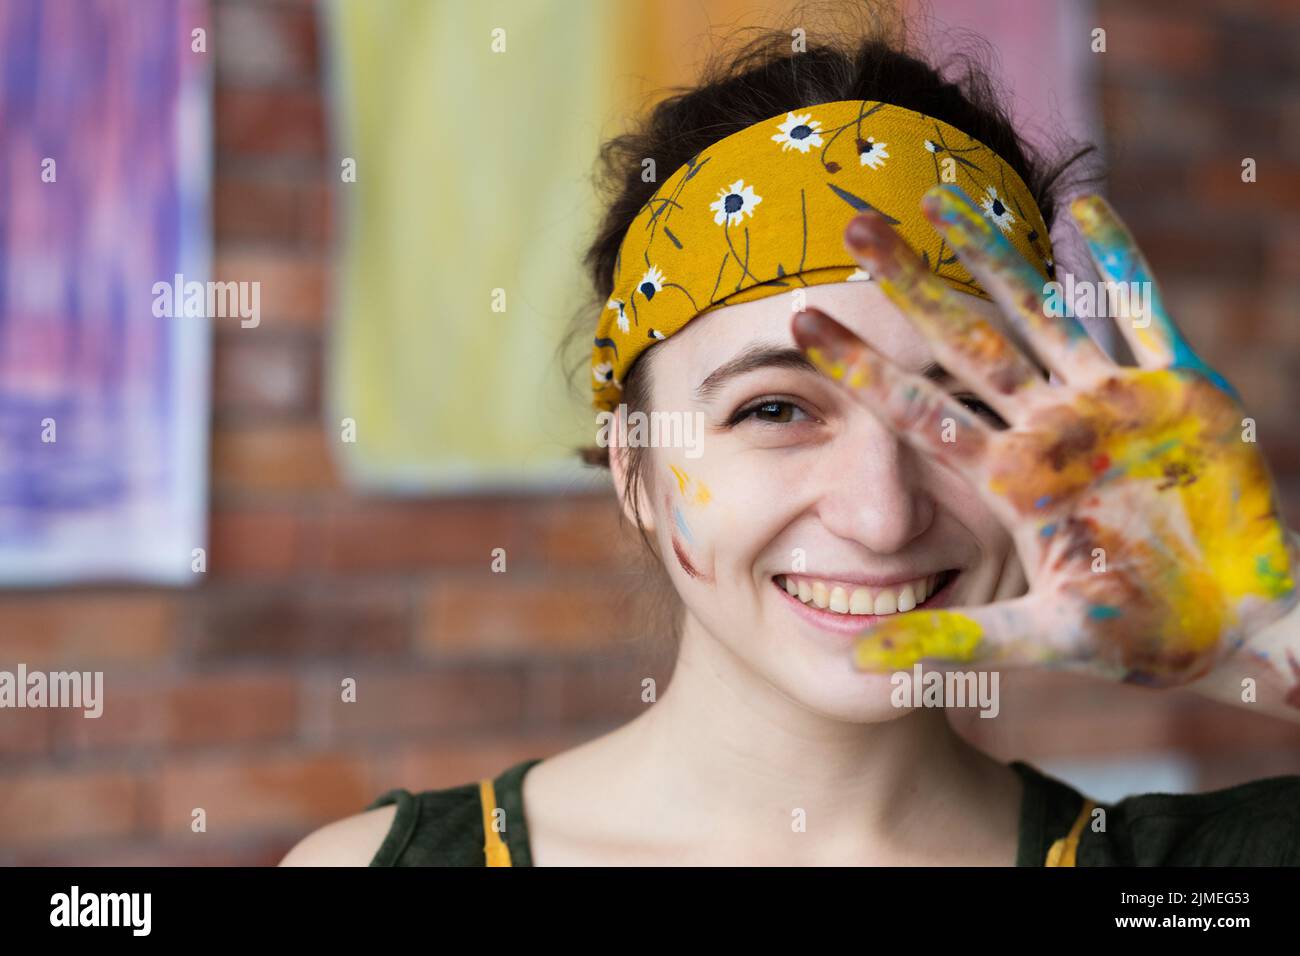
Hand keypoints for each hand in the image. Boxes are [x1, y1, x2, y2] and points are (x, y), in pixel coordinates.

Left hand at [791, 186, 1297, 687]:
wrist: (1233, 630)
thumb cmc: (1138, 635)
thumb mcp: (1040, 638)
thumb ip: (956, 643)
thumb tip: (858, 668)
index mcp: (1006, 479)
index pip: (915, 410)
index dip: (861, 368)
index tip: (798, 324)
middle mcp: (1045, 428)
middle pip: (963, 339)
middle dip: (910, 284)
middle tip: (850, 225)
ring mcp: (1108, 404)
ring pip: (1041, 311)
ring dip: (996, 254)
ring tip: (943, 194)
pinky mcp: (1180, 394)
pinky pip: (1144, 314)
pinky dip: (1120, 263)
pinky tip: (1085, 209)